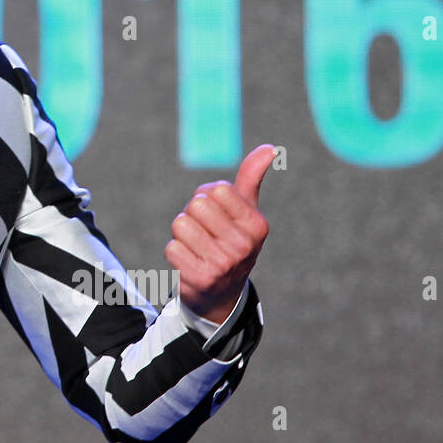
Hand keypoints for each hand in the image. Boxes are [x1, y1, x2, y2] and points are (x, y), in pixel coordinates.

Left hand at [164, 143, 273, 324]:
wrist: (221, 294)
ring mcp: (223, 264)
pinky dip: (175, 253)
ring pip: (181, 224)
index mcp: (257, 225)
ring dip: (181, 234)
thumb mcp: (245, 212)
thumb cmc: (231, 241)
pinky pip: (172, 247)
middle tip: (204, 233)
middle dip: (193, 214)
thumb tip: (270, 148)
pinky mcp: (200, 279)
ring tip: (196, 247)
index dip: (208, 197)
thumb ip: (252, 178)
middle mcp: (244, 246)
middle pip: (197, 205)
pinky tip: (189, 263)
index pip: (218, 189)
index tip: (216, 215)